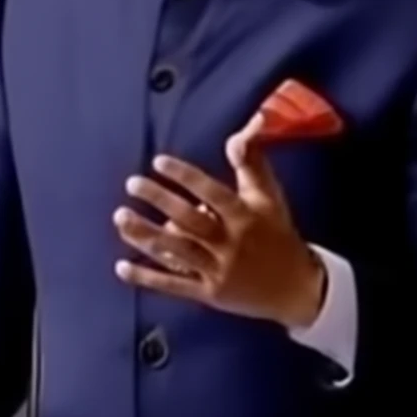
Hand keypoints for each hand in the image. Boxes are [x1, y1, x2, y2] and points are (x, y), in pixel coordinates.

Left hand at [113, 112, 325, 327]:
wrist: (296, 288)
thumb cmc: (277, 232)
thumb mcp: (269, 195)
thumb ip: (252, 160)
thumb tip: (253, 122)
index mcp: (245, 216)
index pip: (212, 193)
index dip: (186, 176)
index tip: (159, 161)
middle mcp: (230, 243)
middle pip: (190, 221)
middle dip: (160, 200)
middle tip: (133, 183)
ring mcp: (218, 270)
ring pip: (177, 252)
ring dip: (146, 236)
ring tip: (120, 217)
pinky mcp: (209, 294)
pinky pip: (174, 285)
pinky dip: (147, 277)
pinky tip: (121, 266)